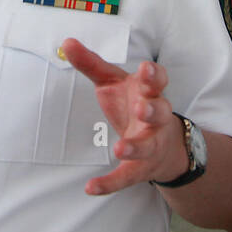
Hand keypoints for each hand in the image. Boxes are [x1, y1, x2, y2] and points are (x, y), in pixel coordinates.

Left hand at [59, 38, 188, 195]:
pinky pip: (126, 177)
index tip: (146, 69)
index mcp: (149, 92)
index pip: (158, 80)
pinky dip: (110, 184)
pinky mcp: (140, 168)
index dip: (154, 75)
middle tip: (141, 106)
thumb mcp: (114, 81)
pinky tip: (91, 188)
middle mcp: (155, 118)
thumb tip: (66, 43)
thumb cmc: (134, 103)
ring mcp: (150, 144)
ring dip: (136, 147)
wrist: (165, 146)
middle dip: (152, 109)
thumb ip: (92, 63)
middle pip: (160, 111)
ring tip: (121, 148)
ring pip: (148, 146)